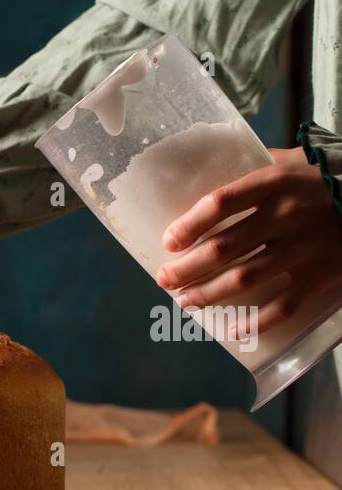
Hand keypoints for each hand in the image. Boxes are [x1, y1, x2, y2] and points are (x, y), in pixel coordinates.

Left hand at [156, 146, 341, 334]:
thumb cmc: (325, 176)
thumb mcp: (290, 160)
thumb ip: (255, 162)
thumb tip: (213, 161)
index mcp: (272, 184)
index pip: (220, 203)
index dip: (189, 225)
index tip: (168, 242)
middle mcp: (284, 216)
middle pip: (224, 248)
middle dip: (187, 268)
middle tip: (164, 278)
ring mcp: (302, 249)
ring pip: (245, 279)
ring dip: (209, 294)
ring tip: (185, 300)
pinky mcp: (319, 274)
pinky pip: (284, 305)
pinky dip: (256, 322)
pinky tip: (234, 329)